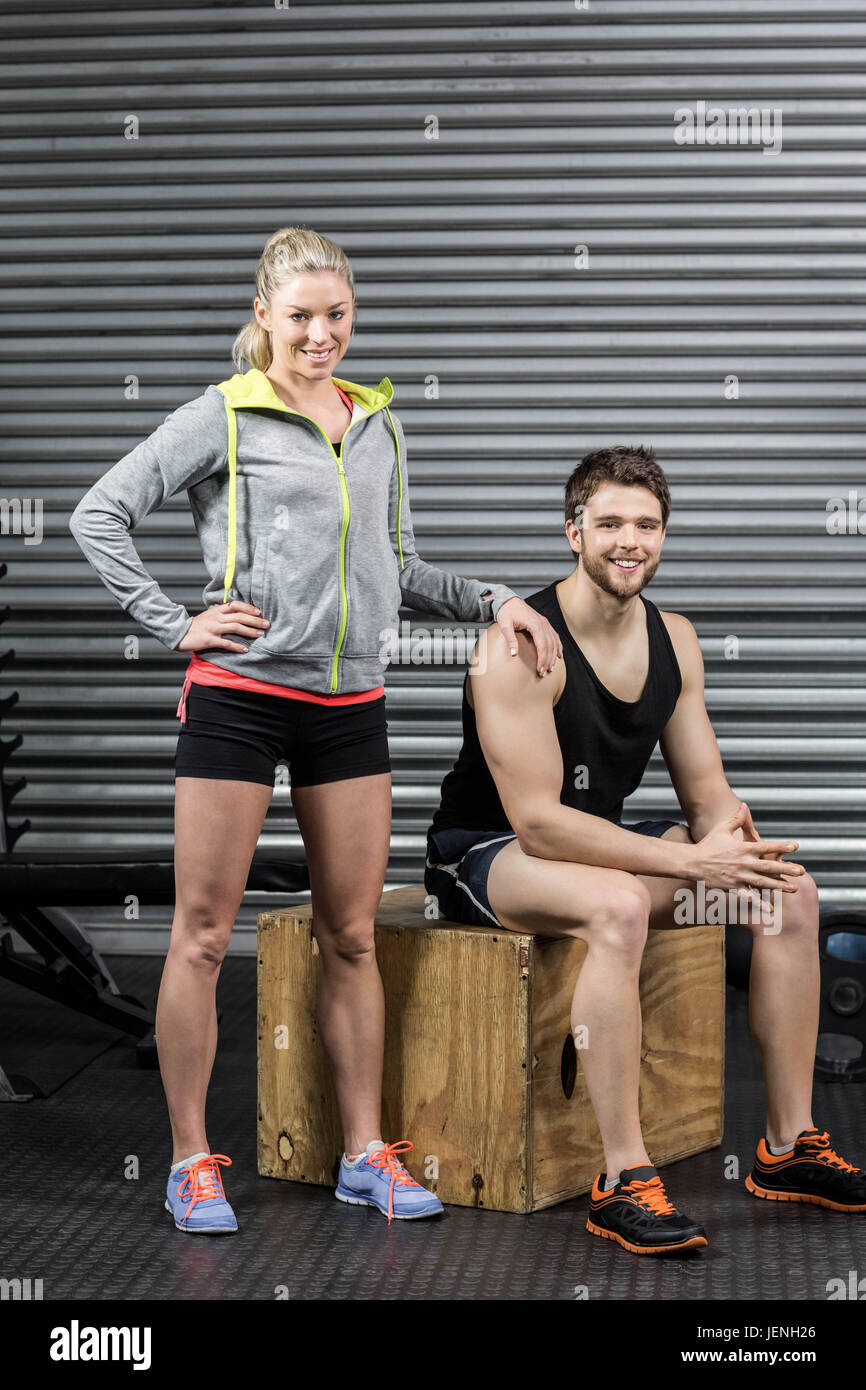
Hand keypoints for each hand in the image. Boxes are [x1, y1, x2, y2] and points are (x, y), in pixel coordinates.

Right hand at [175, 601, 269, 653]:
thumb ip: (221, 614)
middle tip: (266, 624)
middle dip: (255, 620)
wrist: (178, 633)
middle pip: (239, 616)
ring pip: (235, 627)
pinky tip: (245, 649)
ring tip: (260, 634)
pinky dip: (237, 646)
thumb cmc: (195, 626)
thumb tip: (238, 614)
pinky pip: (226, 643)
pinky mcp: (209, 640)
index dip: (248, 607)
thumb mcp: (209, 615)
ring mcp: (213, 628)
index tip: (259, 612)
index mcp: (216, 610)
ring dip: (250, 631)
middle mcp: (216, 617)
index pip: (235, 605)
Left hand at [494, 597, 562, 676]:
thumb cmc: (507, 612)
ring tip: (551, 668)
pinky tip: (559, 655)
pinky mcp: (544, 623)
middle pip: (550, 645)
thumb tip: (513, 653)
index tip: (540, 669)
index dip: (542, 659)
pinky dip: (558, 646)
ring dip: (554, 656)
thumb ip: (510, 639)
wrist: (509, 601)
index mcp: (535, 624)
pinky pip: (554, 636)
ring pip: (554, 642)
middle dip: (548, 660)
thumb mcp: (505, 625)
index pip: (542, 645)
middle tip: (544, 672)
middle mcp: (543, 624)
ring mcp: (545, 623)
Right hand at [689, 802, 804, 893]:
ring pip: (763, 883)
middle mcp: (743, 863)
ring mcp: (739, 877)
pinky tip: (771, 909)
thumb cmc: (708, 844)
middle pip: (768, 867)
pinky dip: (759, 904)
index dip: (781, 846)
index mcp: (743, 848)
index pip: (765, 846)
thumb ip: (736, 818)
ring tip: (794, 888)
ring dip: (779, 886)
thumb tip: (744, 805)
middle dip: (786, 869)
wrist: (692, 862)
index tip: (795, 846)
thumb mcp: (722, 828)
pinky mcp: (733, 887)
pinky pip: (749, 897)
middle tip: (802, 871)